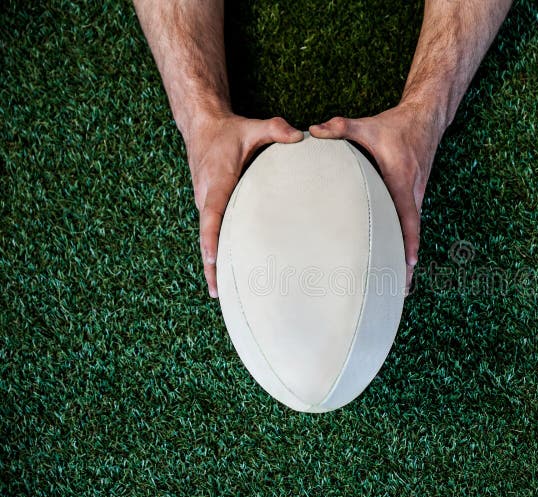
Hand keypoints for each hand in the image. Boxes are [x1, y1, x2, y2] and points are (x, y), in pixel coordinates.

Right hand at [184, 113, 303, 296]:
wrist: (202, 126)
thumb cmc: (228, 131)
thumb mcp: (252, 127)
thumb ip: (275, 129)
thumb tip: (299, 136)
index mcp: (216, 182)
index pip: (211, 215)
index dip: (211, 239)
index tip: (212, 261)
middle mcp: (205, 196)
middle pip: (207, 236)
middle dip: (211, 265)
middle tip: (221, 294)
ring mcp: (204, 201)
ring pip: (209, 236)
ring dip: (213, 262)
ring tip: (223, 294)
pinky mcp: (208, 204)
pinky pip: (211, 231)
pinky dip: (216, 251)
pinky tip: (226, 271)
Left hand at [309, 103, 442, 289]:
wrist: (427, 118)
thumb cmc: (398, 126)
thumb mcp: (369, 126)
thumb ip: (341, 128)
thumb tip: (313, 131)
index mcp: (402, 180)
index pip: (408, 216)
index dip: (408, 241)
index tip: (407, 264)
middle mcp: (414, 191)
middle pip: (413, 233)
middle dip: (408, 262)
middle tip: (401, 290)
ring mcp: (417, 194)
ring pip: (413, 230)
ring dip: (408, 255)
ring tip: (400, 284)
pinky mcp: (415, 194)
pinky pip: (411, 223)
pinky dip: (407, 241)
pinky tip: (397, 258)